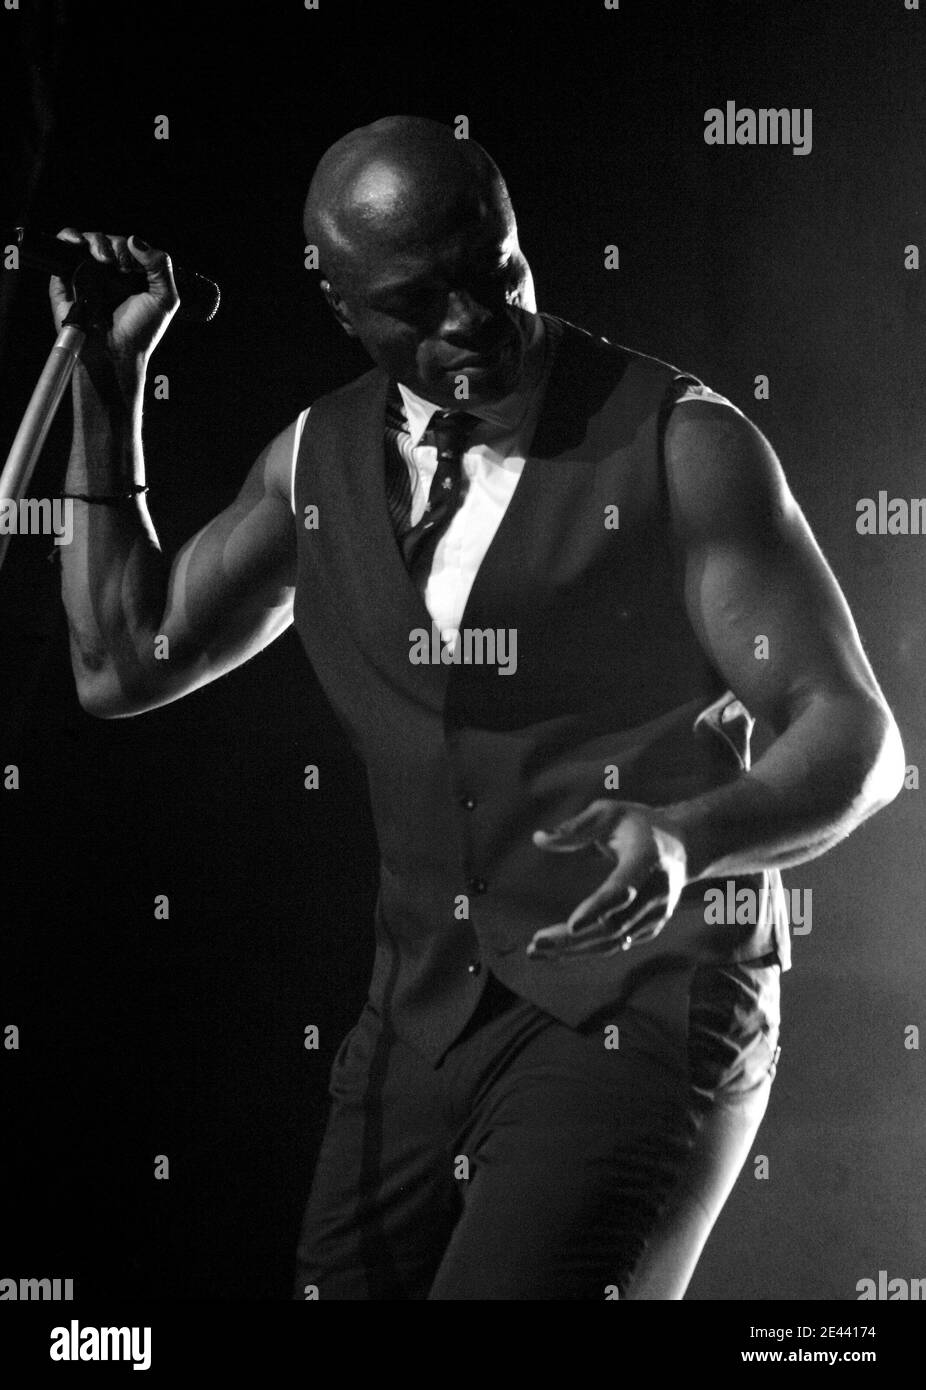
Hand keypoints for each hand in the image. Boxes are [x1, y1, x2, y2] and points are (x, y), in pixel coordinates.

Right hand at [49, 228, 179, 367]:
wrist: (115, 353)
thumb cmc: (140, 332)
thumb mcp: (165, 298)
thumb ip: (160, 266)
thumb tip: (135, 240)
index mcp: (131, 276)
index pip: (130, 246)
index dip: (134, 250)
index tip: (135, 269)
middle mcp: (108, 273)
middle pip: (109, 240)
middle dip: (117, 248)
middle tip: (121, 268)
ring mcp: (86, 274)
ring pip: (88, 240)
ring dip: (98, 242)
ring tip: (105, 260)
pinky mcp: (65, 278)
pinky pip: (62, 247)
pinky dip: (68, 236)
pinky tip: (78, 242)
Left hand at [527, 801, 688, 959]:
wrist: (685, 845)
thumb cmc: (639, 824)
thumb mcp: (609, 812)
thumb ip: (575, 827)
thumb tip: (539, 838)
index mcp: (646, 858)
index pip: (623, 888)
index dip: (599, 907)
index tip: (573, 925)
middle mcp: (656, 891)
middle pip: (614, 924)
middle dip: (574, 938)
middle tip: (537, 944)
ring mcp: (657, 913)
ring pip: (615, 941)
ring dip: (576, 950)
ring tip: (538, 951)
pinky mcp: (652, 927)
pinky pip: (617, 944)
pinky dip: (588, 950)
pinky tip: (559, 951)